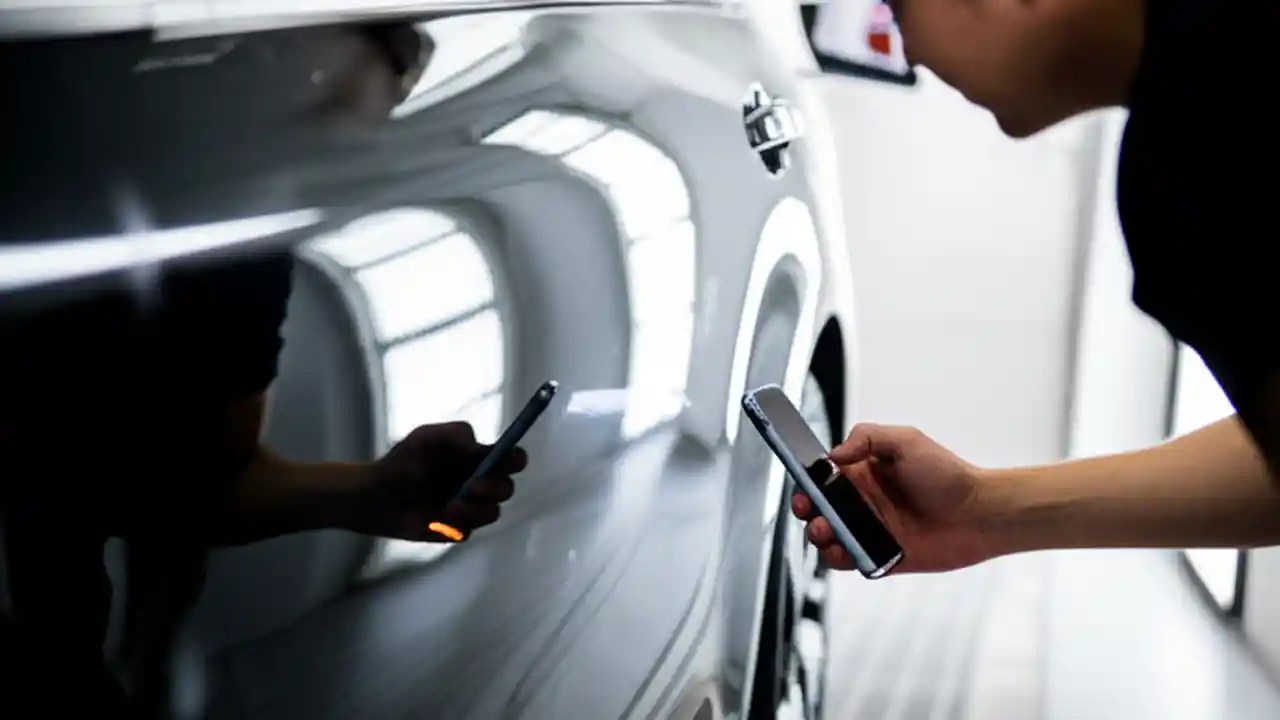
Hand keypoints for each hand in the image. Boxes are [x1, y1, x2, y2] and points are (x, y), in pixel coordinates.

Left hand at [347, 421, 526, 541]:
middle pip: (507, 488)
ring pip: (493, 512)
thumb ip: (456, 434)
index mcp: (478, 459)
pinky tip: (437, 517)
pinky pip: (471, 529)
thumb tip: (482, 447)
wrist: (375, 495)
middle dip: (496, 487)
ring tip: (449, 506)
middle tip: (473, 486)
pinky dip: (458, 523)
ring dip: (475, 509)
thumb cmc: (402, 461)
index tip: (509, 461)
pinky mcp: (457, 530)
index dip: (516, 460)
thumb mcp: (426, 438)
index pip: (512, 459)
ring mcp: (470, 509)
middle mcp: (480, 484)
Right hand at [791, 424, 995, 573]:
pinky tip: (843, 550)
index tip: (803, 486)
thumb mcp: (907, 440)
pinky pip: (849, 559)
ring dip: (818, 534)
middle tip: (808, 510)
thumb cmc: (948, 475)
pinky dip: (839, 557)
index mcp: (864, 472)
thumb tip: (835, 454)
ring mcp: (871, 529)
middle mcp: (864, 501)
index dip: (807, 481)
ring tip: (825, 531)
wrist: (979, 514)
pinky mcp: (880, 556)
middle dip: (805, 509)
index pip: (824, 476)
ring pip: (829, 535)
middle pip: (819, 507)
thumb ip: (867, 437)